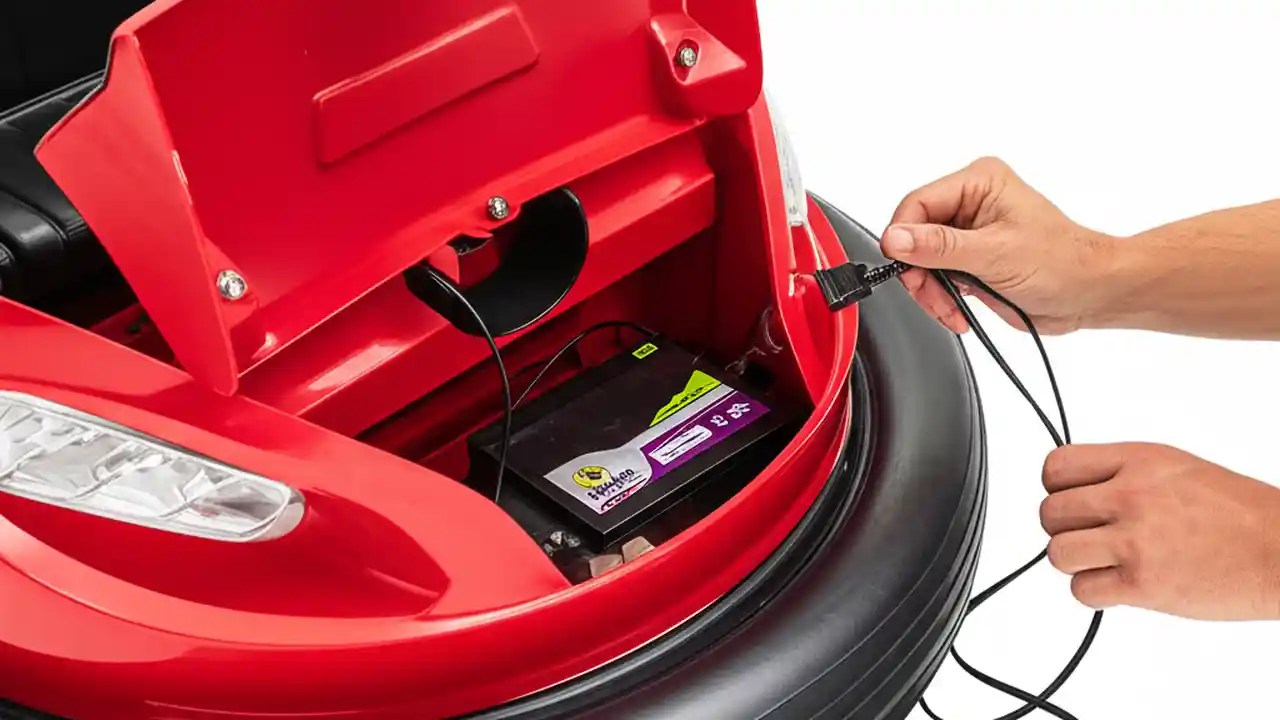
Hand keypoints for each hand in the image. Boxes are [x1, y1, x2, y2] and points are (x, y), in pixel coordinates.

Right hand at [883, 157, 1116, 334]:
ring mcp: (969, 231)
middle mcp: (971, 201)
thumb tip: (896, 238)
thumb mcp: (994, 253)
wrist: (1088, 293)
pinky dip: (941, 298)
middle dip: (920, 272)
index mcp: (978, 182)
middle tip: (932, 295)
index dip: (904, 238)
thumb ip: (939, 246)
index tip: (905, 268)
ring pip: (921, 260)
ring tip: (951, 308)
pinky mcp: (970, 257)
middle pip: (914, 234)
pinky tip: (958, 309)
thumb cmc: (1061, 262)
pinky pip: (935, 276)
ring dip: (931, 291)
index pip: (917, 203)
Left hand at [1039, 442, 1279, 619]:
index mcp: (1137, 461)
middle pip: (1050, 513)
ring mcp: (1135, 540)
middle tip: (1091, 537)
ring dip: (1076, 562)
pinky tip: (1119, 584)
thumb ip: (1121, 474)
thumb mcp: (1173, 468)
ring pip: (1058, 553)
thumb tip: (1075, 492)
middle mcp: (1130, 496)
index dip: (1056, 488)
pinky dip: (1095, 592)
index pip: (1056, 467)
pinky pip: (1082, 590)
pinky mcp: (1143, 583)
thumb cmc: (1236, 512)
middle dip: (1064, 528)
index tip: (1071, 501)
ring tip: (1105, 562)